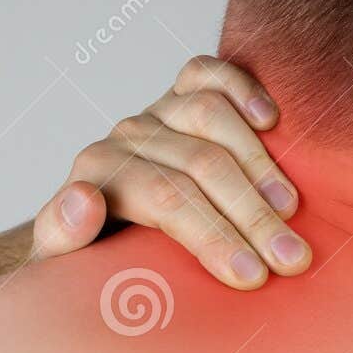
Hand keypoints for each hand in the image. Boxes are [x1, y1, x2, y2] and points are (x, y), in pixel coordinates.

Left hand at [30, 56, 310, 288]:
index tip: (251, 278)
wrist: (98, 232)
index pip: (164, 199)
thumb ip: (60, 235)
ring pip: (211, 115)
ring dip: (260, 163)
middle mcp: (127, 135)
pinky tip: (272, 120)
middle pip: (200, 163)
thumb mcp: (64, 265)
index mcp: (97, 173)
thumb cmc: (95, 260)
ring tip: (292, 210)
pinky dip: (243, 87)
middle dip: (251, 215)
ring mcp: (158, 111)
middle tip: (292, 259)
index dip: (212, 236)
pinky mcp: (182, 94)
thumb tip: (84, 198)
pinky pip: (209, 74)